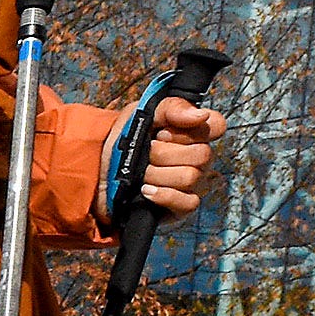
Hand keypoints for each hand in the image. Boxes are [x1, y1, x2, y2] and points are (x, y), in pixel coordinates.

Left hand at [120, 97, 226, 220]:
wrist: (98, 171)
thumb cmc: (125, 141)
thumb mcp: (142, 114)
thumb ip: (171, 108)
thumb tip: (200, 116)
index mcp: (194, 134)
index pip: (216, 125)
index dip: (190, 130)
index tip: (163, 132)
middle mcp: (199, 158)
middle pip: (202, 154)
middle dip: (164, 153)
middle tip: (146, 153)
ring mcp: (193, 183)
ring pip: (190, 177)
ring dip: (157, 174)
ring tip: (141, 173)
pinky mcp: (182, 207)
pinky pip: (188, 203)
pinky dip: (163, 196)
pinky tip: (145, 191)